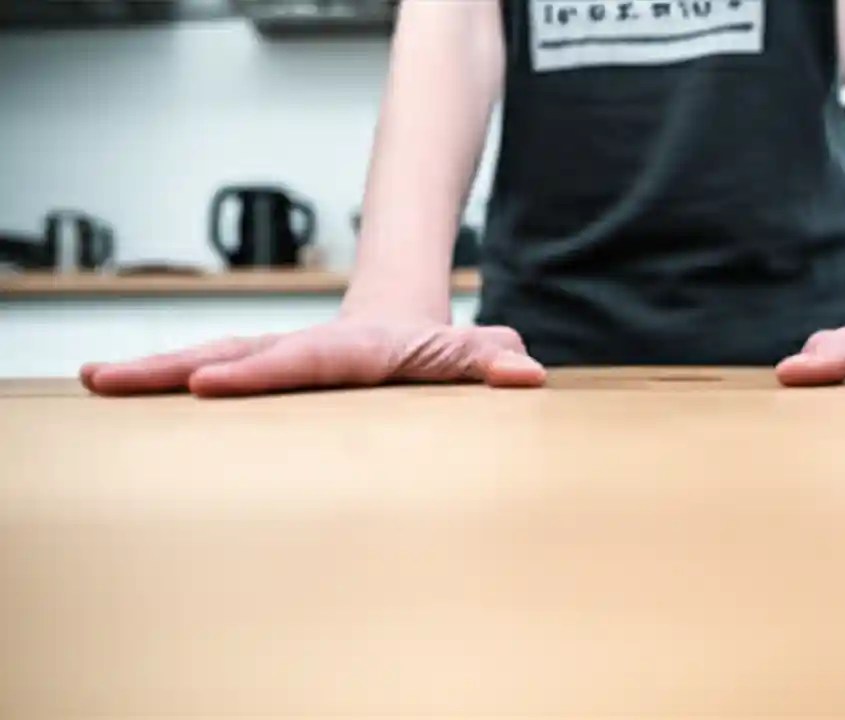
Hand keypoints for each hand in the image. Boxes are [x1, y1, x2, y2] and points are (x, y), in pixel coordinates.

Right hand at [80, 319, 545, 396]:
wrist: (405, 318)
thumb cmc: (445, 349)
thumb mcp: (477, 353)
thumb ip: (496, 361)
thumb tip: (526, 373)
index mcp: (361, 351)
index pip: (307, 362)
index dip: (260, 373)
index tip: (207, 382)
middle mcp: (312, 349)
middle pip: (241, 355)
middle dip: (178, 368)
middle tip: (114, 379)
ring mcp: (282, 356)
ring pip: (215, 359)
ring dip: (158, 372)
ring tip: (98, 381)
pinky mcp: (265, 368)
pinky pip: (215, 371)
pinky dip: (167, 378)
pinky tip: (113, 388)